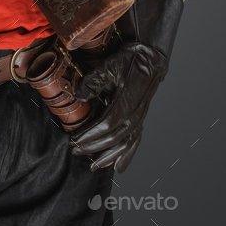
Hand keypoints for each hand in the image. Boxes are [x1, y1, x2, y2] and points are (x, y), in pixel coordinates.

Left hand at [69, 42, 167, 172]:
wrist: (151, 58)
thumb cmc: (131, 59)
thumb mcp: (110, 65)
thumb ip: (94, 81)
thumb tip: (79, 96)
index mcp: (127, 101)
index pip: (106, 125)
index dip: (90, 135)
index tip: (75, 140)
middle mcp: (135, 114)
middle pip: (113, 138)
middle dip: (93, 147)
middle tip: (75, 150)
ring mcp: (139, 118)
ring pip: (125, 144)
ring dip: (108, 156)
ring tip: (93, 165)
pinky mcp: (140, 118)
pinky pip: (134, 141)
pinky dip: (127, 155)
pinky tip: (119, 167)